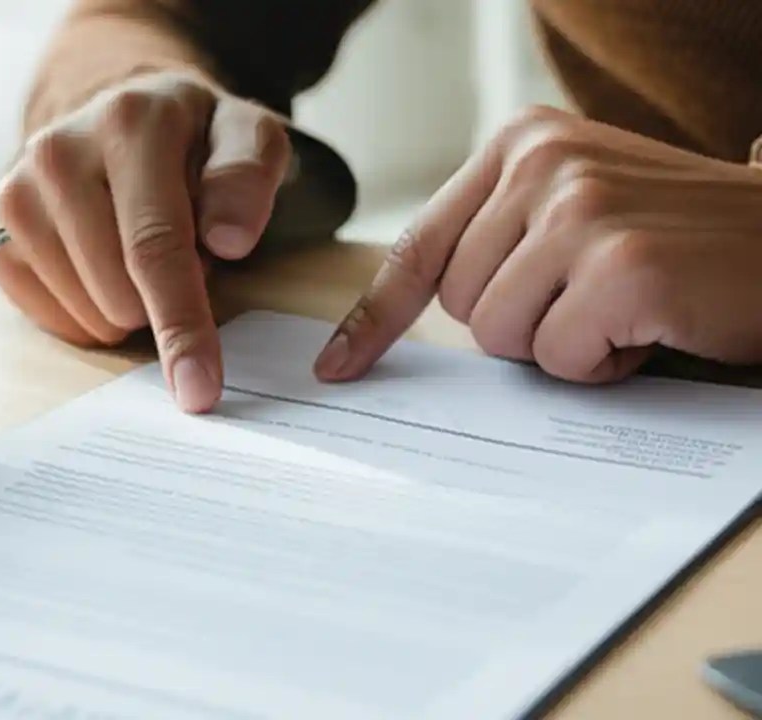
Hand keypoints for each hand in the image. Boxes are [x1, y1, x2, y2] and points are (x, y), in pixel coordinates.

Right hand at [0, 71, 292, 412]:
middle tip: (184, 252)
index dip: (181, 324)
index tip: (199, 388)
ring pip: (87, 315)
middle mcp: (58, 152)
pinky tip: (103, 268)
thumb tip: (229, 238)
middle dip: (164, 302)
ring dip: (129, 306)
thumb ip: (249, 177)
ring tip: (138, 249)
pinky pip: (52, 320)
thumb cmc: (192, 139)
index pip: (154, 246)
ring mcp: (17, 195)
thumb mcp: (247, 136)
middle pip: (118, 293)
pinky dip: (92, 314)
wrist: (122, 115)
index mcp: (130, 123)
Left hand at [314, 106, 761, 382]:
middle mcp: (542, 162)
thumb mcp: (573, 209)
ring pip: (499, 336)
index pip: (419, 244)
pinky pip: (561, 358)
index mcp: (520, 143)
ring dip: (561, 344)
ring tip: (622, 305)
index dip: (375, 315)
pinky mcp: (620, 265)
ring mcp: (580, 210)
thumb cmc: (674, 237)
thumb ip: (496, 237)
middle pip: (457, 302)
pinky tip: (649, 323)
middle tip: (591, 295)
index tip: (338, 366)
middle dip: (518, 323)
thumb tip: (393, 323)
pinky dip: (604, 362)